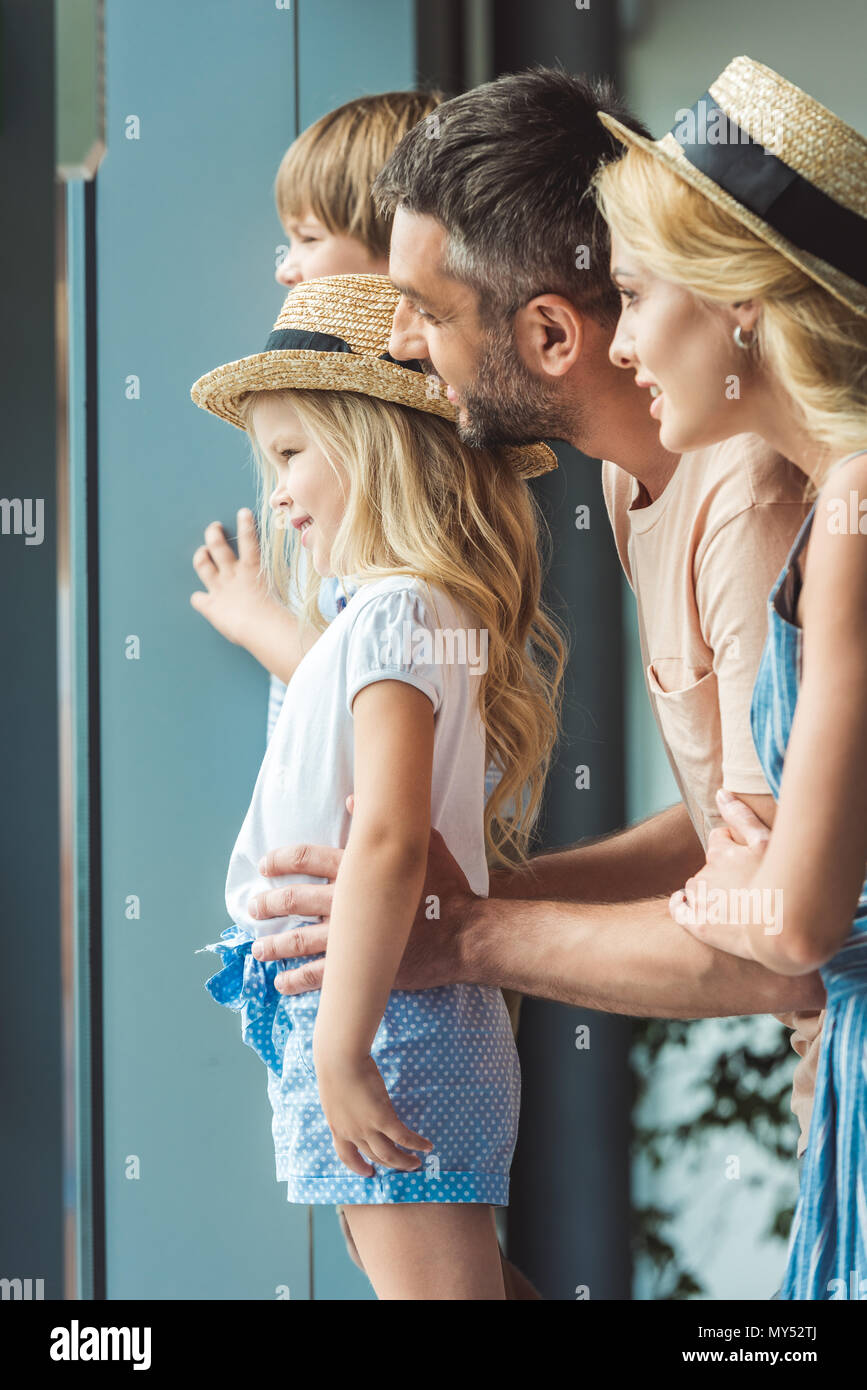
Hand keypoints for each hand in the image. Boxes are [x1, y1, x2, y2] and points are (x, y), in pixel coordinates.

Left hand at [191, 509, 279, 645]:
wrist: (262, 628)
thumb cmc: (279, 609)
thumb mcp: (285, 587)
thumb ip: (285, 574)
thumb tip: (293, 567)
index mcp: (251, 568)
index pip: (248, 539)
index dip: (245, 524)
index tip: (243, 512)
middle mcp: (232, 575)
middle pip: (217, 547)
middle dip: (213, 534)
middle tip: (214, 527)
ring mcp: (219, 589)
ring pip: (203, 566)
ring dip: (200, 557)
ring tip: (201, 553)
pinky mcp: (211, 606)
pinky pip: (198, 599)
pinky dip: (198, 598)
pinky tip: (201, 598)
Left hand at [250, 797, 475, 993]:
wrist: (463, 934)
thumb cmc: (447, 887)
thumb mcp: (424, 846)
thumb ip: (386, 825)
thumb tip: (354, 799)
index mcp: (358, 870)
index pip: (307, 859)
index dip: (281, 860)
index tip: (264, 865)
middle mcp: (347, 902)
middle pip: (294, 900)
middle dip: (269, 904)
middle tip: (253, 907)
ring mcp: (350, 937)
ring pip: (298, 940)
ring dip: (274, 945)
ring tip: (258, 948)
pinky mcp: (360, 967)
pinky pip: (319, 976)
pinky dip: (297, 980)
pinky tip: (282, 984)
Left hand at [313, 1044, 432, 1176]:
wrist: (339, 1060)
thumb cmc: (335, 1067)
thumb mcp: (335, 1094)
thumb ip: (344, 1106)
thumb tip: (353, 1104)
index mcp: (338, 1127)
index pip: (346, 1156)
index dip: (358, 1167)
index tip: (368, 1173)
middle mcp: (352, 1133)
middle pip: (374, 1156)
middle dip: (390, 1164)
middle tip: (404, 1166)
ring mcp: (367, 1128)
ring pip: (388, 1155)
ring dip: (404, 1161)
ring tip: (416, 1163)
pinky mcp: (383, 1118)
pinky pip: (403, 1137)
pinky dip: (416, 1144)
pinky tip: (427, 1145)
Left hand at [668, 788, 772, 959]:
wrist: (783, 931)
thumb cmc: (781, 883)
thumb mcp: (767, 843)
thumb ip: (742, 817)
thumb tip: (720, 793)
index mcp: (721, 851)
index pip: (719, 839)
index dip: (734, 847)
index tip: (748, 859)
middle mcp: (706, 873)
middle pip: (710, 865)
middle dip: (725, 872)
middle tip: (749, 886)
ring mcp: (700, 900)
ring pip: (697, 887)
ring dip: (709, 891)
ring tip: (735, 903)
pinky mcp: (699, 925)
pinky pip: (679, 910)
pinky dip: (681, 905)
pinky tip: (690, 905)